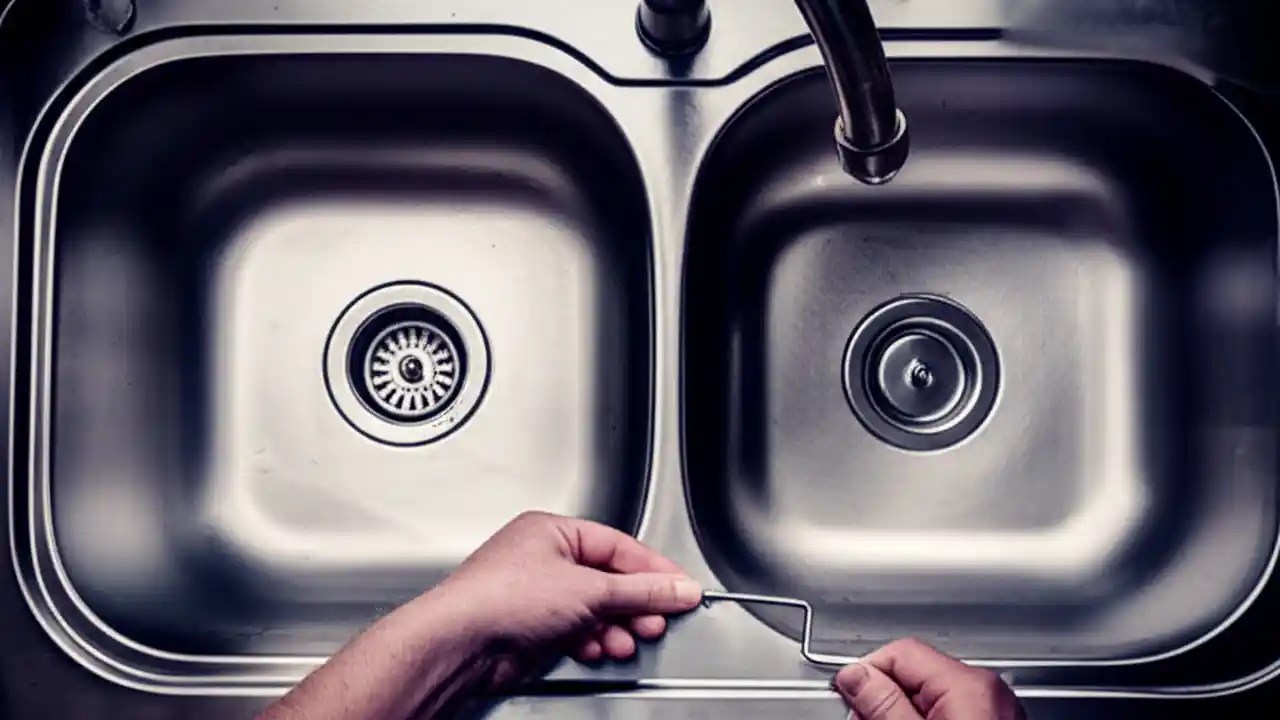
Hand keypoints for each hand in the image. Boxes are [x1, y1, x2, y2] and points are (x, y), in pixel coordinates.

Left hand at [423, 511, 702, 688]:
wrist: (461, 644)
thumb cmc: (502, 599)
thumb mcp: (589, 591)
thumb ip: (640, 592)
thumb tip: (676, 588)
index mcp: (554, 531)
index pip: (619, 546)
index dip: (654, 569)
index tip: (680, 588)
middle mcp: (544, 558)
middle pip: (608, 579)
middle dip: (635, 604)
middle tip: (658, 618)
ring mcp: (537, 593)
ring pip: (594, 608)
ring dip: (615, 626)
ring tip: (628, 637)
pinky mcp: (532, 626)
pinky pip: (576, 629)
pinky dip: (592, 640)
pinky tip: (599, 647)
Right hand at [834, 639, 1023, 719]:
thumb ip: (883, 704)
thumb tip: (854, 675)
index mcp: (971, 685)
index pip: (900, 650)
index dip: (867, 672)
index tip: (850, 698)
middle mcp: (991, 691)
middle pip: (916, 671)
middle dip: (885, 696)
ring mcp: (1000, 710)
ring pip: (933, 694)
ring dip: (904, 711)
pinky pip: (954, 710)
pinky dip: (929, 719)